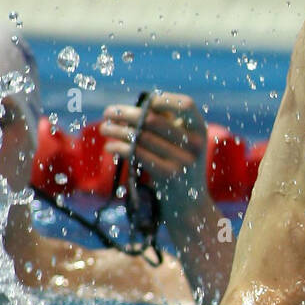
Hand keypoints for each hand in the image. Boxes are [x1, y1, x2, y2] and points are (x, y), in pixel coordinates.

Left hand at [100, 93, 207, 217]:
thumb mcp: (182, 143)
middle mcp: (195, 144)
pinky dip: (120, 147)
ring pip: (141, 136)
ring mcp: (183, 160)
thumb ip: (166, 124)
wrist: (189, 204)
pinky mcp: (168, 175)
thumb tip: (130, 111)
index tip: (144, 101)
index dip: (164, 100)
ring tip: (104, 128)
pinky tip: (110, 146)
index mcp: (200, 130)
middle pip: (154, 119)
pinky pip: (138, 154)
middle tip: (108, 112)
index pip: (185, 105)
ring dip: (117, 130)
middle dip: (126, 113)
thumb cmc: (179, 166)